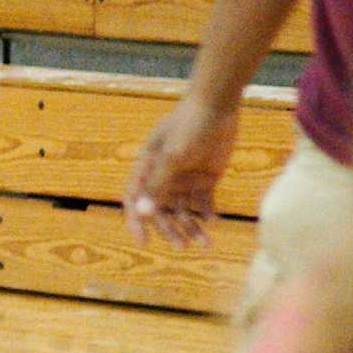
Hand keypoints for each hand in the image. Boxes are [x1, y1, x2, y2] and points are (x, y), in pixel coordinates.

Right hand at [124, 95, 238, 247]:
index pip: (134, 199)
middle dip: (171, 229)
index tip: (144, 242)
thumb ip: (158, 185)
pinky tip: (214, 221)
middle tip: (183, 247)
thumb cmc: (188, 126)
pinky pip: (203, 203)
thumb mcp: (172, 156)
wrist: (218, 106)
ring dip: (191, 226)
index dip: (137, 221)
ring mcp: (185, 178)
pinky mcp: (206, 177)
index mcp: (146, 167)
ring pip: (184, 210)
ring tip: (205, 243)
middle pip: (161, 210)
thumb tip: (142, 213)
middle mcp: (163, 175)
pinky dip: (207, 214)